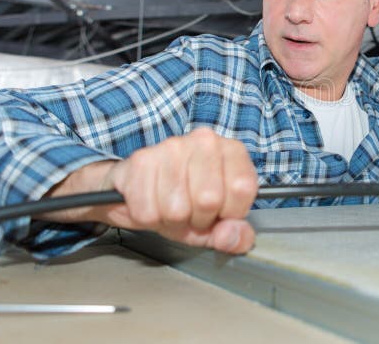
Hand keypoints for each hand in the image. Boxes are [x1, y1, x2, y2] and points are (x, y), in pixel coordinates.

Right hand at [41, 128, 257, 253]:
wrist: (135, 186)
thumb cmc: (182, 200)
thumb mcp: (215, 222)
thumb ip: (234, 234)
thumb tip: (236, 237)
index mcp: (231, 151)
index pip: (242, 189)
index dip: (229, 213)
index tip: (219, 212)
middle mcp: (204, 141)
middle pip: (209, 200)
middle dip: (197, 219)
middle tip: (190, 213)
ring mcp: (171, 147)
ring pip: (177, 209)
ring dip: (171, 220)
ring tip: (170, 208)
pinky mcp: (141, 160)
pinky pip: (148, 212)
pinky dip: (147, 218)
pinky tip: (150, 203)